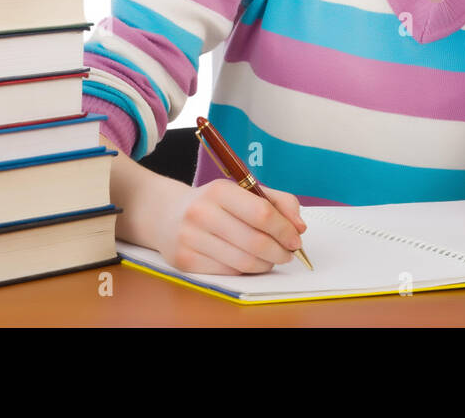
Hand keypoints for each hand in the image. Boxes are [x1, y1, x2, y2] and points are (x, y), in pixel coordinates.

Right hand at [152, 179, 306, 274]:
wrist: (165, 214)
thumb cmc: (213, 203)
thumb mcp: (242, 190)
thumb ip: (277, 201)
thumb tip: (299, 226)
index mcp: (219, 190)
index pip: (262, 213)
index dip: (285, 229)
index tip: (296, 237)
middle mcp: (201, 213)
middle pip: (255, 241)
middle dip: (280, 251)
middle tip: (289, 253)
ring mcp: (190, 239)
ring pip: (243, 262)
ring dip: (266, 264)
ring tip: (272, 258)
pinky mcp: (184, 261)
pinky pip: (228, 273)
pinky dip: (246, 271)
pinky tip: (249, 262)